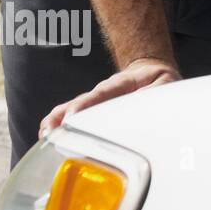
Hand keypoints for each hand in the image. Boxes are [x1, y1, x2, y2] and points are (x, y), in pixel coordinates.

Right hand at [39, 57, 181, 139]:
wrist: (149, 71)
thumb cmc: (157, 80)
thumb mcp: (165, 82)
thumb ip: (158, 91)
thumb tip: (147, 104)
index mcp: (120, 84)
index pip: (101, 93)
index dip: (85, 105)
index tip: (71, 117)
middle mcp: (102, 94)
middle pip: (80, 104)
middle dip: (65, 118)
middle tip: (53, 133)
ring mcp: (93, 103)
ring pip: (69, 110)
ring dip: (56, 123)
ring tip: (45, 137)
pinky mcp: (89, 111)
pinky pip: (68, 117)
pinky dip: (55, 125)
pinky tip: (46, 138)